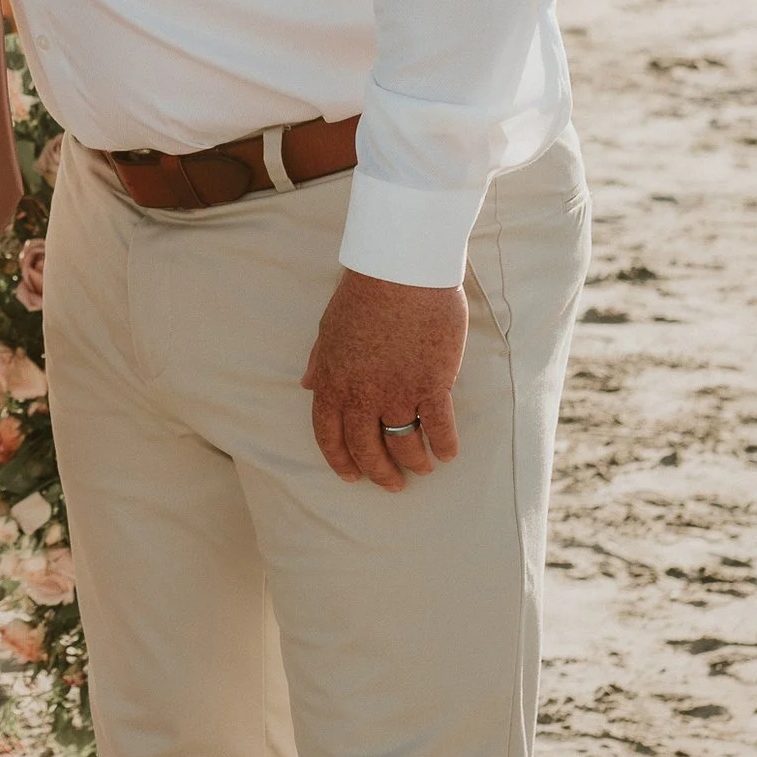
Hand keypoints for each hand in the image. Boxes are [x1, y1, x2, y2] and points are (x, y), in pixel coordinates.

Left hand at [302, 267, 467, 489]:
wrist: (401, 271)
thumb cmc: (364, 292)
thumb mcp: (329, 328)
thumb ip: (319, 362)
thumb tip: (307, 385)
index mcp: (332, 382)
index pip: (329, 436)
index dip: (340, 461)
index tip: (352, 477)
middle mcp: (362, 396)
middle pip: (367, 450)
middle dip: (380, 473)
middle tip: (393, 484)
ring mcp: (398, 393)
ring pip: (404, 444)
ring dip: (414, 462)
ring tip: (423, 468)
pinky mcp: (432, 385)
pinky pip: (439, 428)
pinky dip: (444, 445)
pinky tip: (449, 453)